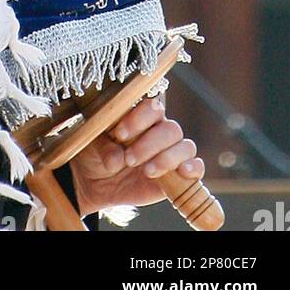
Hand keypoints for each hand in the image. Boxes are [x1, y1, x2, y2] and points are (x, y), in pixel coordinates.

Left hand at [69, 96, 204, 217]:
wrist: (95, 181)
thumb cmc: (95, 154)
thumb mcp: (93, 146)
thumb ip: (105, 148)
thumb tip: (117, 158)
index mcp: (141, 116)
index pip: (152, 108)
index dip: (139, 120)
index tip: (119, 135)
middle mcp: (160, 131)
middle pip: (170, 129)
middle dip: (150, 144)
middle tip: (129, 159)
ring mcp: (171, 152)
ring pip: (185, 146)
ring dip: (166, 158)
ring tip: (146, 171)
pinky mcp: (178, 175)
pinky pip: (196, 167)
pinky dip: (193, 168)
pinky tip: (181, 172)